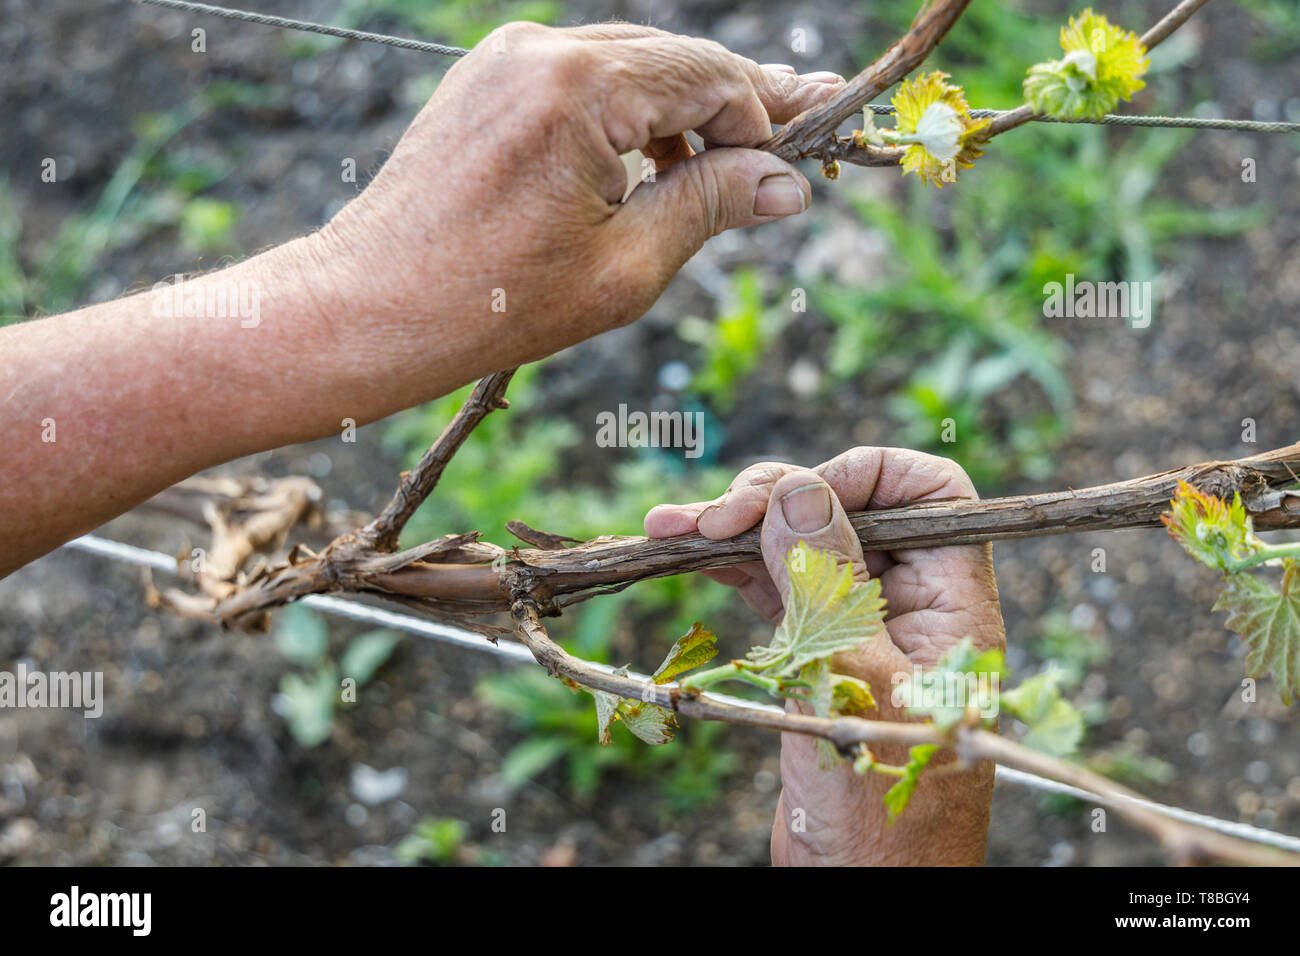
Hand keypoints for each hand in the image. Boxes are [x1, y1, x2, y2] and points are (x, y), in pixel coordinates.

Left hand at [314, 22, 843, 410]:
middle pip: (673, 61)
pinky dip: (626, 114)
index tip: (798, 160)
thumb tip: (786, 183)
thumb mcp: (625, 266)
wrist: (372, 307)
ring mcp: (507, 59)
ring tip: (729, 159)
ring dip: (682, 111)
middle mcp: (542, 50)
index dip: (763, 121)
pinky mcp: (488, 80)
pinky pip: (582, 80)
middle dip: (736, 103)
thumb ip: (710, 205)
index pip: (709, 77)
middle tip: (806, 118)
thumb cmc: (494, 305)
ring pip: (629, 67)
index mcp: (580, 88)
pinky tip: (654, 159)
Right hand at [645, 447, 1004, 865]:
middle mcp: (911, 606)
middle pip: (848, 510)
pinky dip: (732, 569)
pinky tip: (688, 556)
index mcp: (951, 605)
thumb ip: (825, 581)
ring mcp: (860, 629)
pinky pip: (776, 589)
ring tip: (666, 526)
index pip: (930, 495)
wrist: (859, 892)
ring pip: (801, 547)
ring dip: (736, 531)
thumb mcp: (850, 682)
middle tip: (705, 516)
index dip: (862, 475)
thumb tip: (799, 489)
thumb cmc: (877, 808)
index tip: (791, 498)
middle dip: (774, 499)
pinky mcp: (818, 656)